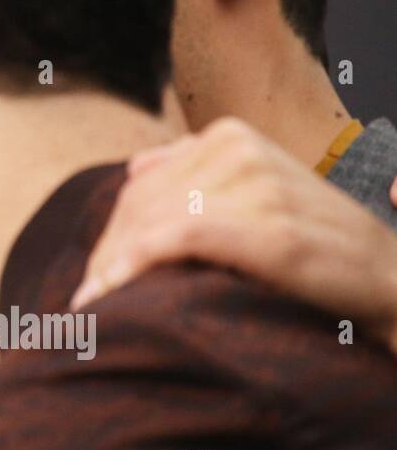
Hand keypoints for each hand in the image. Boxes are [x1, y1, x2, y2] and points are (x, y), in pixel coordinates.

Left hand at [71, 117, 396, 354]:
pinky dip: (135, 268)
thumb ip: (198, 176)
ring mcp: (258, 184)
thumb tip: (137, 165)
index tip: (91, 281)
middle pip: (140, 204)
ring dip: (113, 270)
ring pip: (151, 220)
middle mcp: (239, 149)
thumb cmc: (316, 251)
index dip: (110, 237)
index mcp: (229, 136)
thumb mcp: (255, 199)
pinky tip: (111, 296)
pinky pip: (177, 238)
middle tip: (83, 305)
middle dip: (107, 257)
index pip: (140, 186)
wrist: (393, 282)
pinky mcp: (271, 227)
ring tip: (91, 313)